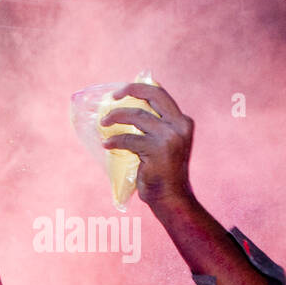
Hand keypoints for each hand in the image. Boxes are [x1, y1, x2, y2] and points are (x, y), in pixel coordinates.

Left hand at [99, 83, 192, 208]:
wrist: (170, 197)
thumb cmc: (161, 172)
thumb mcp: (164, 144)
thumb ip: (154, 128)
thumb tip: (126, 113)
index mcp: (182, 121)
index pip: (161, 94)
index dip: (139, 88)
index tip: (120, 92)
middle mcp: (179, 125)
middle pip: (152, 96)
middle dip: (130, 91)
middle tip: (111, 98)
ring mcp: (170, 137)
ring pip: (137, 116)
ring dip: (115, 117)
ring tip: (103, 123)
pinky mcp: (157, 150)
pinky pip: (129, 139)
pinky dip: (114, 141)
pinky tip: (106, 144)